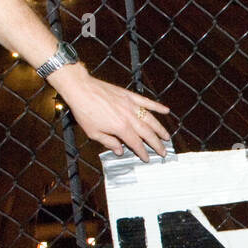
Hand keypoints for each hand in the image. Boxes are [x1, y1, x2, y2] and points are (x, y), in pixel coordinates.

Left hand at [49, 64, 171, 160]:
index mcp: (120, 128)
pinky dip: (157, 106)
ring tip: (167, 136)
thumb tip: (119, 151)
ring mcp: (131, 105)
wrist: (81, 89)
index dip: (143, 152)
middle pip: (147, 133)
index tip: (147, 158)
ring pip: (151, 119)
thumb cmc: (84, 110)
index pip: (136, 143)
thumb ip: (108, 142)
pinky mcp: (129, 96)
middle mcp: (129, 117)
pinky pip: (147, 102)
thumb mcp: (93, 132)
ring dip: (160, 129)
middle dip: (157, 144)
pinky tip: (166, 110)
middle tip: (163, 151)